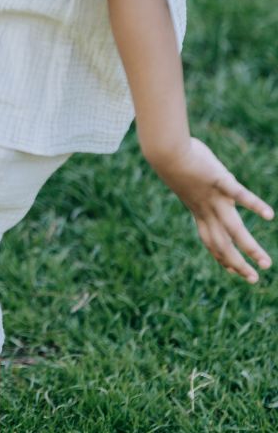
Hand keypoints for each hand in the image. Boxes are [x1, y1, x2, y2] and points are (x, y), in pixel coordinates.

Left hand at [149, 138, 273, 282]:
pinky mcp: (219, 180)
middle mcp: (206, 210)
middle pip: (223, 244)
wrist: (165, 152)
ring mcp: (213, 197)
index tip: (234, 272)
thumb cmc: (178, 163)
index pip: (211, 242)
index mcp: (199, 212)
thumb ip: (200, 190)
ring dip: (250, 248)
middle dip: (238, 264)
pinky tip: (269, 215)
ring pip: (233, 229)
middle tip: (254, 280)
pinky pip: (238, 194)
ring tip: (266, 263)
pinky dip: (254, 205)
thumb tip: (209, 183)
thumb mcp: (189, 184)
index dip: (222, 258)